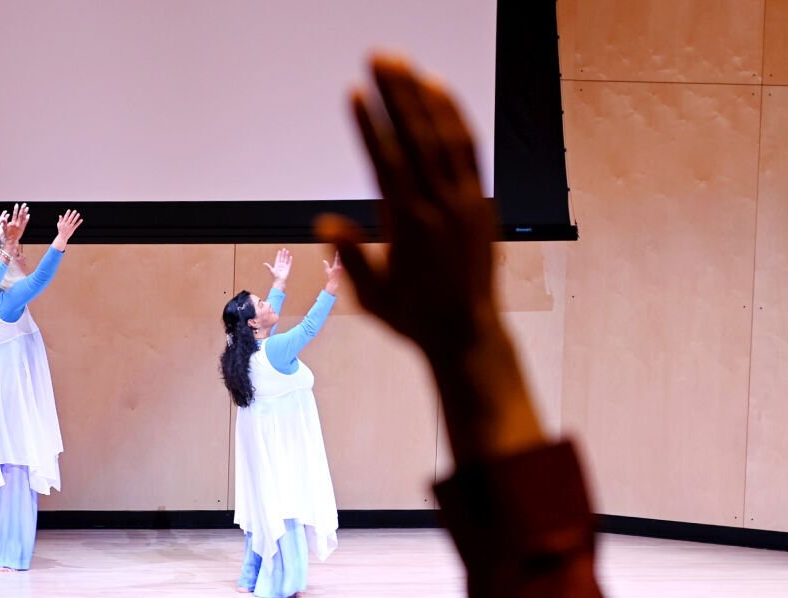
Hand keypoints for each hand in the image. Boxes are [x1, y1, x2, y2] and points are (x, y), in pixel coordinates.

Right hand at [5, 203, 29, 242]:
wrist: (11, 242)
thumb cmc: (7, 236)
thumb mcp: (4, 230)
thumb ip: (4, 224)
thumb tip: (3, 218)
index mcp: (13, 224)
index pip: (15, 215)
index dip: (16, 209)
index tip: (16, 205)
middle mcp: (18, 225)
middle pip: (21, 215)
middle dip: (22, 209)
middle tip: (24, 204)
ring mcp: (21, 226)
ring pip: (24, 218)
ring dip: (25, 213)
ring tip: (27, 208)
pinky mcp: (23, 228)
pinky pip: (25, 223)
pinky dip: (27, 219)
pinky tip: (28, 215)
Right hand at [52, 208, 82, 248]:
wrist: (62, 237)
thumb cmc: (60, 230)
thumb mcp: (59, 225)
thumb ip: (60, 220)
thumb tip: (60, 215)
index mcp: (63, 223)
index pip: (65, 217)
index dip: (67, 213)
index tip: (69, 210)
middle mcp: (66, 225)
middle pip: (70, 218)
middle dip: (72, 214)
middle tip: (75, 210)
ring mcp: (70, 227)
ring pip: (73, 221)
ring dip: (76, 217)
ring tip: (78, 214)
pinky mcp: (72, 229)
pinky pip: (76, 225)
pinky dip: (79, 222)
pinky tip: (81, 219)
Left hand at [263, 247, 291, 285]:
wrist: (279, 281)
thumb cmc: (275, 276)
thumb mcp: (271, 270)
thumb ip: (268, 266)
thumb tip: (264, 263)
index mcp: (277, 265)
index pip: (278, 258)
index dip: (279, 255)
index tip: (279, 251)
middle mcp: (280, 265)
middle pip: (282, 258)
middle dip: (283, 254)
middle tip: (284, 249)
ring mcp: (284, 267)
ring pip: (285, 260)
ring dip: (286, 256)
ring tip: (287, 251)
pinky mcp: (287, 269)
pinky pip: (289, 263)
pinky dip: (290, 260)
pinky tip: (290, 257)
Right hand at [317, 55, 537, 461]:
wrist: (466, 333)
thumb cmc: (414, 317)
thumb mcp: (371, 295)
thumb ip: (351, 255)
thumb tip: (325, 223)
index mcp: (408, 226)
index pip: (385, 162)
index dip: (369, 125)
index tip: (354, 93)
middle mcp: (440, 205)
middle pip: (415, 136)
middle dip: (396, 93)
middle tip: (378, 57)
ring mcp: (464, 200)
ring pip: (444, 135)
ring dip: (422, 95)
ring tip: (404, 64)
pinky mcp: (479, 200)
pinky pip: (468, 148)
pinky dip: (454, 117)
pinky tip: (439, 92)